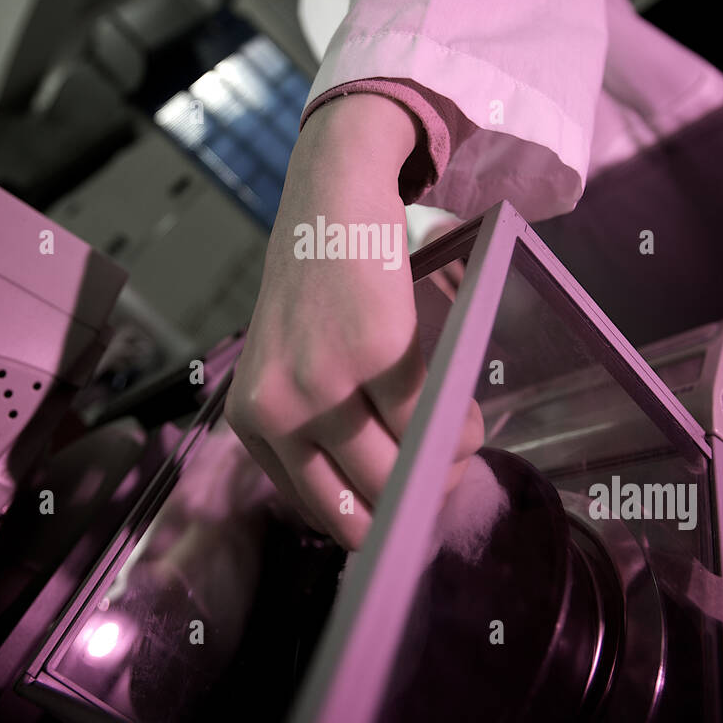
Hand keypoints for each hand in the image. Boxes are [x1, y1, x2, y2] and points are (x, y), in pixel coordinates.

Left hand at [224, 95, 483, 549]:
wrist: (332, 198)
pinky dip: (463, 426)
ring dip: (447, 468)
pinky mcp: (375, 352)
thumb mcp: (296, 369)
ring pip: (405, 474)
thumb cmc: (320, 287)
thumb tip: (394, 506)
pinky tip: (467, 409)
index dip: (375, 524)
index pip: (322, 514)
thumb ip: (324, 434)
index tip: (410, 514)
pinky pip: (434, 422)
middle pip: (366, 509)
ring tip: (459, 439)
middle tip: (448, 475)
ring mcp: (324, 383)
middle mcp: (279, 411)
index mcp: (255, 421)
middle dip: (419, 505)